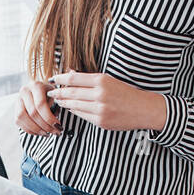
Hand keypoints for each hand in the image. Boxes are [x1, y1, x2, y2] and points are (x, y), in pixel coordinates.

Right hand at [16, 80, 63, 135]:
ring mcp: (18, 100)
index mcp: (36, 86)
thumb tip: (56, 122)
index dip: (49, 117)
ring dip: (36, 129)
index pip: (41, 104)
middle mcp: (25, 91)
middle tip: (55, 132)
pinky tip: (39, 133)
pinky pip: (19, 122)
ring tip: (47, 134)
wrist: (36, 90)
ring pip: (23, 118)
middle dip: (45, 126)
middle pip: (33, 113)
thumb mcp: (55, 95)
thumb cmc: (49, 94)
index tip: (58, 125)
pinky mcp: (15, 110)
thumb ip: (57, 105)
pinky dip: (30, 130)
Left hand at [49, 71, 167, 131]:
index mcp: (102, 80)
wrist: (143, 109)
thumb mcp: (109, 80)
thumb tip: (69, 73)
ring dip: (64, 103)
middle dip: (58, 92)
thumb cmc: (125, 92)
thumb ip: (89, 78)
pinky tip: (70, 107)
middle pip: (71, 93)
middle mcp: (100, 94)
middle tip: (51, 92)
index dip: (60, 79)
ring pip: (74, 105)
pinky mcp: (100, 121)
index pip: (74, 78)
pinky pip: (81, 115)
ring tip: (58, 100)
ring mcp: (100, 109)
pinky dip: (74, 111)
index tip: (53, 78)